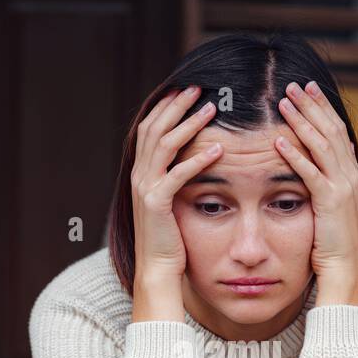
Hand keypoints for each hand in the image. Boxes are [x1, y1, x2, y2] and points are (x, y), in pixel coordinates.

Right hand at [130, 85, 222, 320]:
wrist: (156, 270)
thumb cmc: (169, 238)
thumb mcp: (170, 202)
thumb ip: (174, 178)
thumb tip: (190, 159)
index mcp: (141, 173)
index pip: (150, 129)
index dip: (166, 107)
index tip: (185, 90)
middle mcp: (139, 176)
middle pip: (155, 128)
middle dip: (176, 105)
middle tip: (198, 87)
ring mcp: (145, 189)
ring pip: (165, 145)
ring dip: (189, 124)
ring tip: (211, 108)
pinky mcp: (157, 204)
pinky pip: (178, 175)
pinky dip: (198, 160)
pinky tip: (218, 149)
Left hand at [274, 80, 357, 306]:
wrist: (344, 269)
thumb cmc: (331, 242)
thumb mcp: (328, 205)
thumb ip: (324, 181)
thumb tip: (320, 160)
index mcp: (349, 173)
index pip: (336, 131)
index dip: (321, 108)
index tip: (307, 89)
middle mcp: (349, 175)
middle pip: (331, 129)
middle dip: (312, 105)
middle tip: (293, 84)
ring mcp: (342, 187)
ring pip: (322, 144)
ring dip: (302, 121)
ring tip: (283, 102)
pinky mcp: (330, 202)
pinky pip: (311, 173)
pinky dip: (295, 155)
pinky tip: (278, 142)